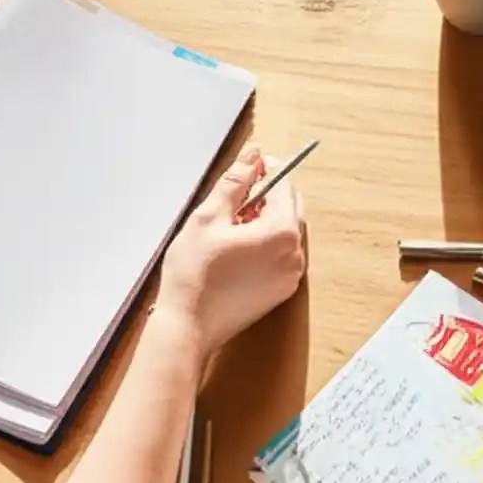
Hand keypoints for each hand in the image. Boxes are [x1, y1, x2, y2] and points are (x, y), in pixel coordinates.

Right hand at [153, 146, 306, 361]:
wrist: (188, 326)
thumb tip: (253, 156)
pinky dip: (263, 243)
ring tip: (227, 227)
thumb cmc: (194, 276)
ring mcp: (290, 276)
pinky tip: (233, 249)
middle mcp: (294, 254)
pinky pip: (279, 255)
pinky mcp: (280, 291)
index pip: (283, 184)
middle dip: (264, 196)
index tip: (245, 167)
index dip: (264, 169)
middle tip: (231, 200)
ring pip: (284, 231)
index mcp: (282, 232)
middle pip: (288, 207)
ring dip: (262, 220)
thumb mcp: (209, 216)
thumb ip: (235, 181)